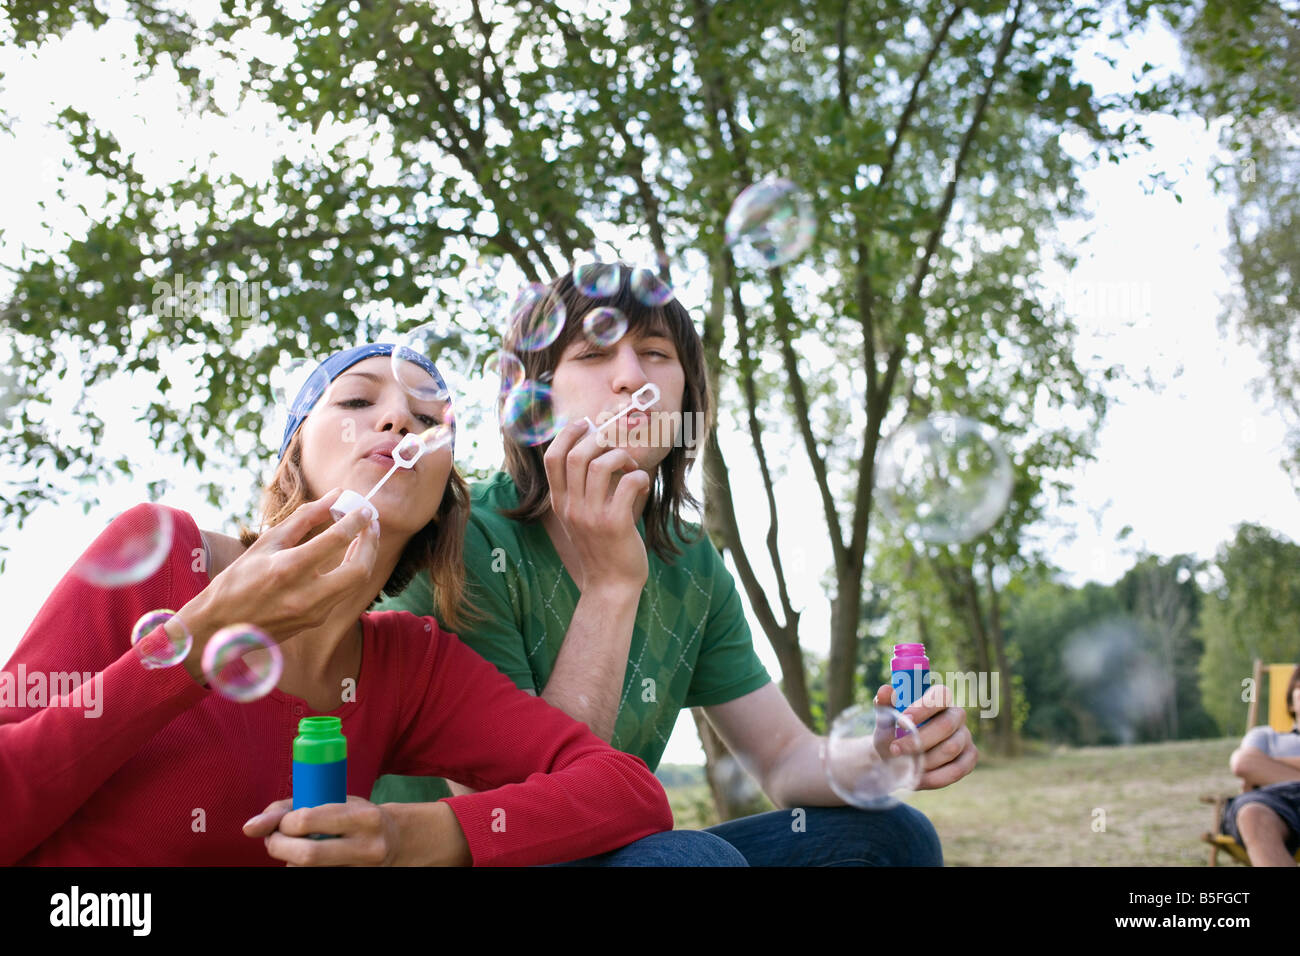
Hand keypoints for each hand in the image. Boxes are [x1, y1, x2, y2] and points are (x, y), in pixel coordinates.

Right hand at [176, 490, 379, 662]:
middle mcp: (305, 594)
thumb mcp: (266, 543)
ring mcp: (313, 612)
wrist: (220, 627)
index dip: (356, 521)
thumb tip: (335, 495)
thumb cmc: (238, 580)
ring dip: (365, 557)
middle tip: (372, 524)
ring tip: (365, 536)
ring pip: (356, 583)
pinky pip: (343, 592)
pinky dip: (351, 571)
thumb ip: (304, 518)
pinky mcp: (316, 621)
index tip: (364, 508)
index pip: (336, 540)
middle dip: (371, 543)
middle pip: (359, 569)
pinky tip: (349, 556)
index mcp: (288, 569)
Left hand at [244, 796, 398, 865]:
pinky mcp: (355, 879)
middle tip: (275, 840)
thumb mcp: (332, 800)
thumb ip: (287, 808)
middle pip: (306, 856)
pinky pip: (314, 878)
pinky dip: (301, 870)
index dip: (283, 824)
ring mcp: (362, 870)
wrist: (394, 841)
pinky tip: (309, 861)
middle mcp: (368, 847)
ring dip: (290, 862)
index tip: (282, 822)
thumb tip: (249, 828)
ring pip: (306, 871)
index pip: (307, 821)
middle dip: (279, 847)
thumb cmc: (355, 815)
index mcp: (364, 817)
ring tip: (296, 848)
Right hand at [543, 418, 650, 591]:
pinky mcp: (615, 524)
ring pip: (601, 465)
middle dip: (598, 440)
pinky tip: (642, 486)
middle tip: (615, 444)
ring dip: (621, 457)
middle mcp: (572, 508)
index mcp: (561, 503)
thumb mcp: (580, 518)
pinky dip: (639, 477)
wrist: (610, 586)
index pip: (553, 458)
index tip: (585, 423)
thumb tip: (597, 453)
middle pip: (576, 456)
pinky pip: (628, 484)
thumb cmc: (601, 547)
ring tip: (630, 467)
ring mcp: (591, 517)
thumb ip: (582, 491)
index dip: (567, 434)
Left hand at [873, 683, 977, 789]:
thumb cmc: (893, 732)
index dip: (924, 707)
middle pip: (946, 725)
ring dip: (924, 759)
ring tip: (905, 764)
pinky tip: (918, 778)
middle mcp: (956, 715)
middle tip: (895, 749)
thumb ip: (885, 703)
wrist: (895, 758)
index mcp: (938, 699)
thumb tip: (885, 691)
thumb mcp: (885, 719)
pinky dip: (935, 777)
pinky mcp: (969, 758)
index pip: (940, 695)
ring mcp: (965, 737)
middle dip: (919, 739)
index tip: (902, 720)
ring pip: (950, 749)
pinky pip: (957, 770)